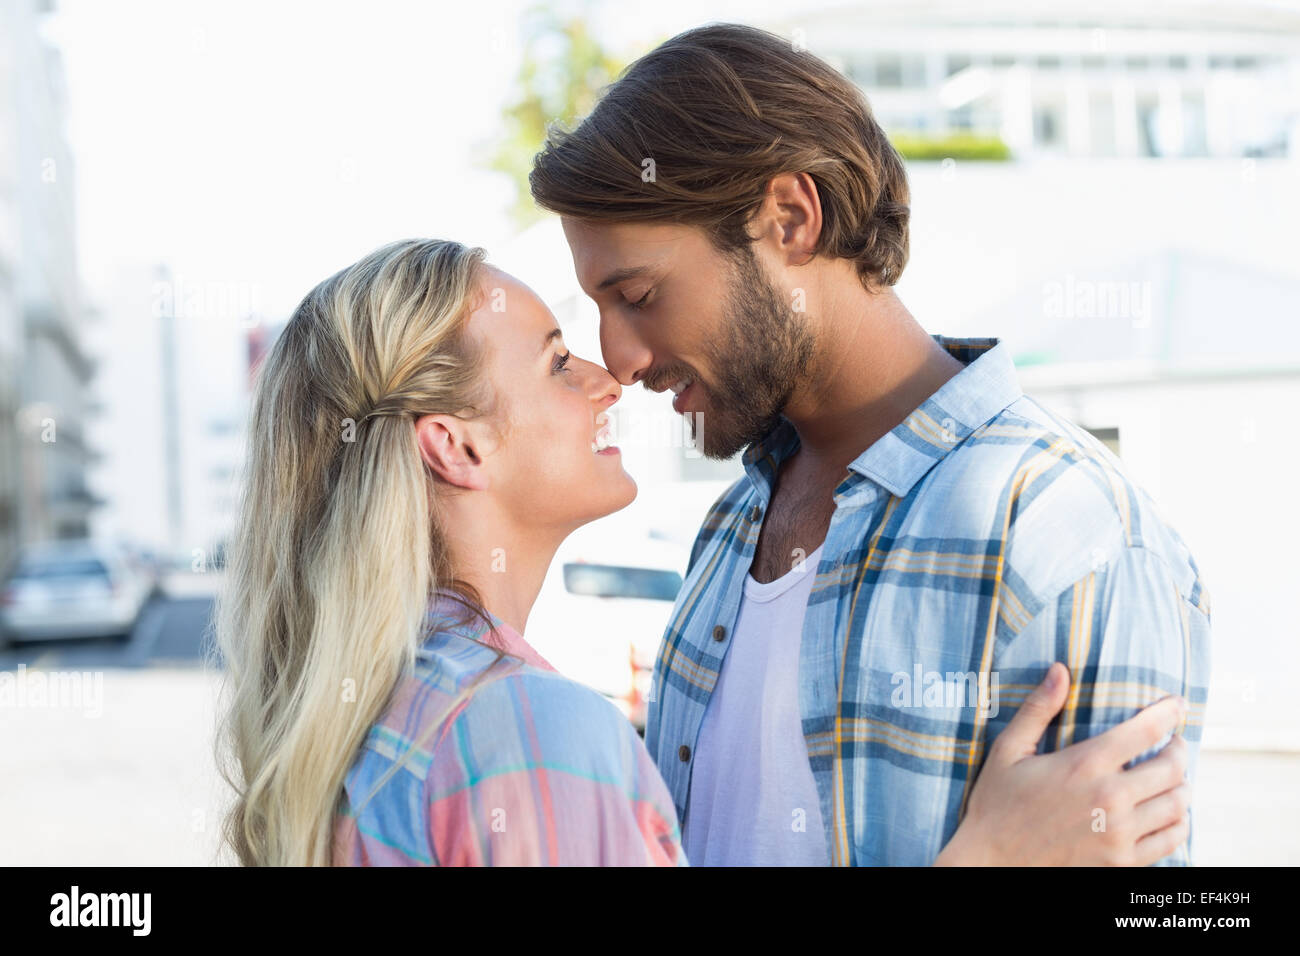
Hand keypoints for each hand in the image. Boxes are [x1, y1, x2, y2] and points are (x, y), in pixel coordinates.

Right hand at [934, 662, 1190, 865]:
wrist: (991, 862)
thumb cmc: (997, 804)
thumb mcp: (1008, 750)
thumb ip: (1038, 708)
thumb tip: (1060, 669)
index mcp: (1084, 765)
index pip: (1145, 731)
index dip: (1168, 712)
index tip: (1177, 704)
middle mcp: (1109, 798)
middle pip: (1172, 768)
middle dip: (1179, 750)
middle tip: (1175, 744)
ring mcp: (1119, 834)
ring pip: (1177, 805)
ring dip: (1182, 787)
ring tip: (1175, 778)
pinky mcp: (1122, 863)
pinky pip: (1170, 840)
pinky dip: (1179, 824)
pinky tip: (1170, 814)